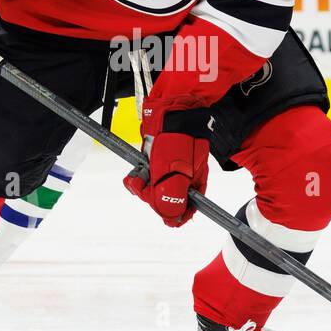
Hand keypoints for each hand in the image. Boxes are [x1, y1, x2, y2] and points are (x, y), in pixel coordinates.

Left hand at [123, 105, 210, 226]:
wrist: (168, 112)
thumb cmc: (176, 138)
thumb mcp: (174, 171)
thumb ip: (173, 196)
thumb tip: (171, 218)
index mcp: (195, 183)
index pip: (188, 209)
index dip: (175, 215)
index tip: (164, 217)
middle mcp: (184, 179)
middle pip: (168, 201)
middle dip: (152, 197)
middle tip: (144, 187)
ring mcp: (170, 170)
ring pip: (154, 190)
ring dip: (142, 187)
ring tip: (137, 177)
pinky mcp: (157, 164)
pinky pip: (147, 179)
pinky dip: (139, 178)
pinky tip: (135, 174)